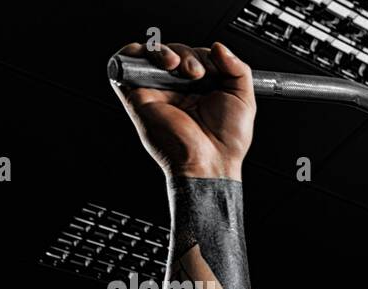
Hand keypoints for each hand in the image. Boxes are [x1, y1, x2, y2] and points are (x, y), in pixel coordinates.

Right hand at [110, 41, 254, 179]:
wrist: (210, 161)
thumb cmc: (226, 140)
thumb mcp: (244, 98)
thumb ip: (238, 68)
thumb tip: (218, 46)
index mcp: (201, 88)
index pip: (197, 55)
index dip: (205, 55)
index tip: (217, 69)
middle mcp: (177, 89)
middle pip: (175, 51)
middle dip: (188, 54)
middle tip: (198, 74)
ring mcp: (157, 90)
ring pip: (152, 52)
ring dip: (166, 51)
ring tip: (179, 68)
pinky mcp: (137, 95)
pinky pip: (123, 63)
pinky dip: (134, 51)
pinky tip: (161, 62)